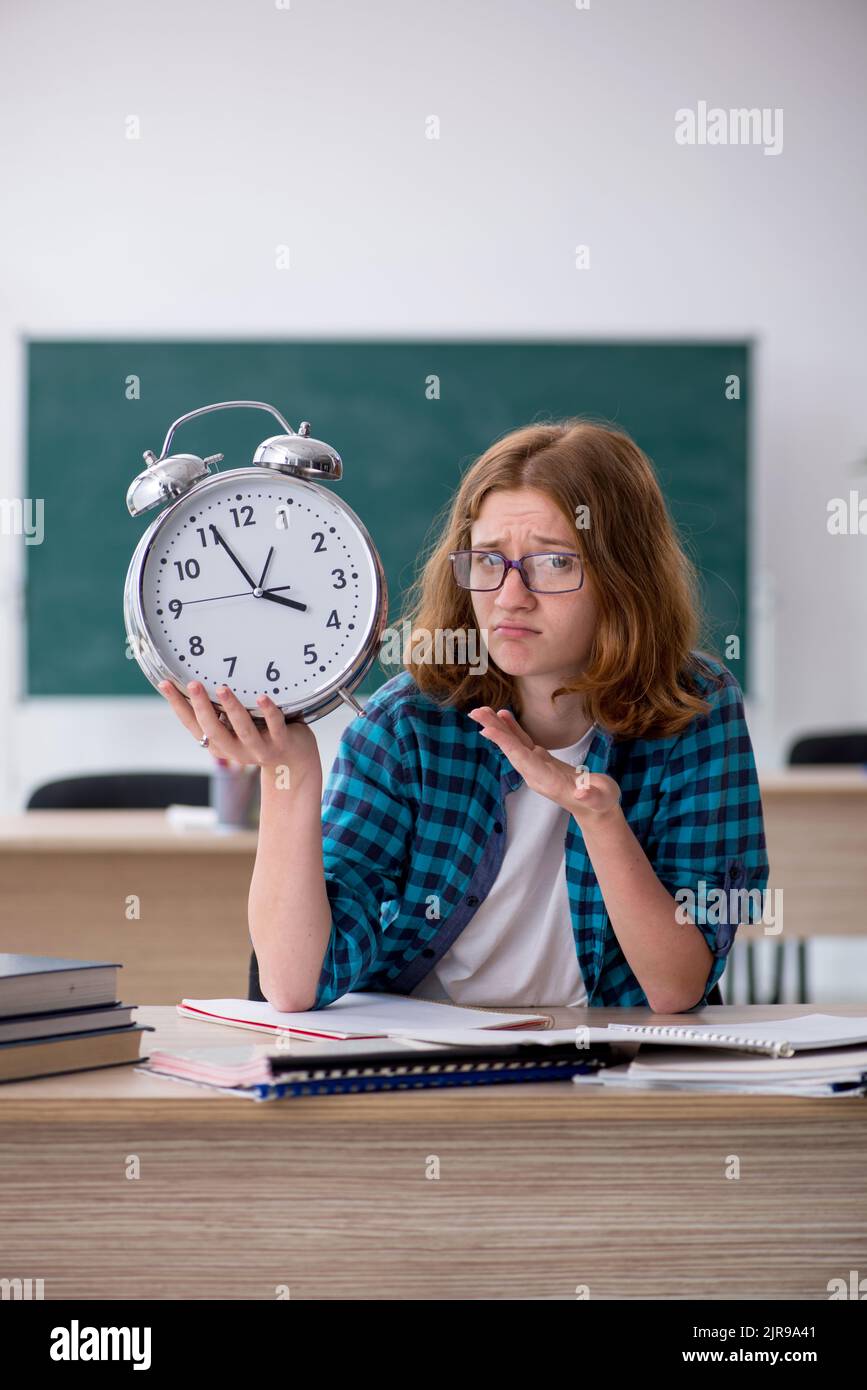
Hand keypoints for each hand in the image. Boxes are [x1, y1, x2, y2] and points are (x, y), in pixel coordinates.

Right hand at [158, 679, 320, 781]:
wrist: (293, 762)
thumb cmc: (259, 736)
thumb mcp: (234, 728)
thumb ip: (219, 714)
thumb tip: (197, 682)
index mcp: (218, 743)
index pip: (192, 723)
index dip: (177, 705)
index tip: (164, 683)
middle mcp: (235, 749)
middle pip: (213, 729)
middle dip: (201, 706)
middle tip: (193, 683)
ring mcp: (258, 748)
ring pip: (243, 729)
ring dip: (232, 709)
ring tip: (222, 689)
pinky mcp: (281, 743)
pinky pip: (275, 726)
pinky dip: (269, 711)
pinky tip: (262, 698)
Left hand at [467, 706, 621, 821]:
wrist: (597, 810)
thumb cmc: (600, 803)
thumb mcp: (600, 799)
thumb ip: (591, 795)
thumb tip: (584, 792)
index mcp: (546, 780)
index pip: (521, 758)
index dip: (505, 743)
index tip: (486, 730)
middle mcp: (536, 774)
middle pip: (511, 749)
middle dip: (494, 730)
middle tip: (475, 712)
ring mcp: (537, 767)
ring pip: (514, 744)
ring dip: (498, 727)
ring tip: (482, 711)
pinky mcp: (541, 761)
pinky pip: (523, 743)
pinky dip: (512, 729)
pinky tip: (503, 716)